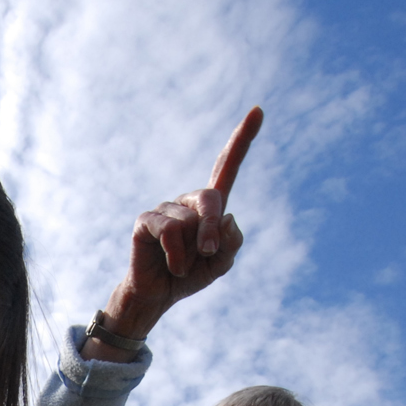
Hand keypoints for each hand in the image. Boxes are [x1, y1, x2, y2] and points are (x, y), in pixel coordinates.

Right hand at [84, 106, 263, 359]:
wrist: (159, 295)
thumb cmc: (191, 275)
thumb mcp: (222, 262)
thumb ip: (231, 241)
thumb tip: (225, 217)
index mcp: (210, 206)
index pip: (227, 167)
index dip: (243, 139)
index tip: (258, 110)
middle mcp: (187, 201)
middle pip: (211, 198)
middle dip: (213, 230)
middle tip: (209, 253)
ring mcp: (165, 208)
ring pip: (190, 223)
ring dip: (191, 254)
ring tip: (180, 265)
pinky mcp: (147, 220)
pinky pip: (171, 232)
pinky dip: (177, 256)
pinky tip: (171, 266)